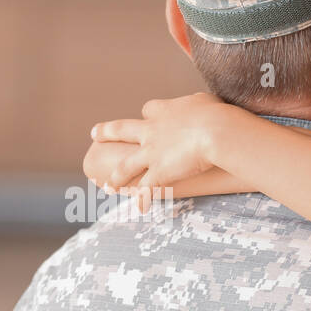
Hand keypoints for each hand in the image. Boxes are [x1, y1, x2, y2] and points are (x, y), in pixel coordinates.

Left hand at [90, 92, 228, 208]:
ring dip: (117, 177)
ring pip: (126, 166)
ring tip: (109, 185)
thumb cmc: (217, 115)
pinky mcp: (158, 173)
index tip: (149, 118)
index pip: (149, 110)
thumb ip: (199, 104)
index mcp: (163, 111)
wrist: (215, 132)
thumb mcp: (205, 101)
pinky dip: (142, 199)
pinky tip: (140, 208)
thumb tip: (202, 105)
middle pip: (121, 130)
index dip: (149, 116)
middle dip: (106, 132)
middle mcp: (151, 131)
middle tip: (94, 133)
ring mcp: (151, 153)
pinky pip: (146, 190)